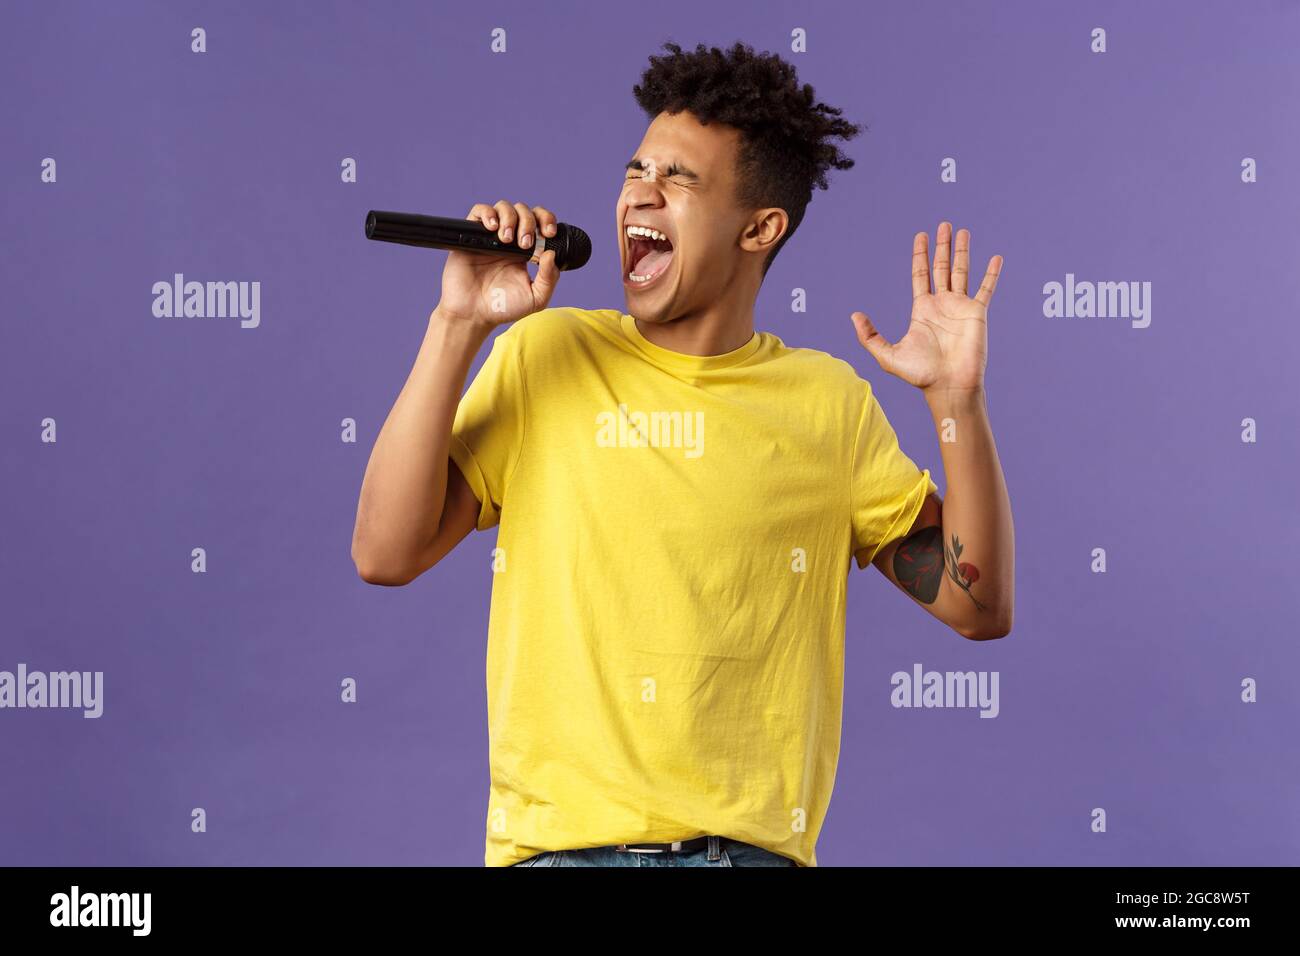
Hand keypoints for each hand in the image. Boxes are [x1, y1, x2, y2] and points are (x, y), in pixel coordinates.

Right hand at [434, 200, 561, 326]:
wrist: (473, 314)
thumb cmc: (503, 308)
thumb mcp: (536, 298)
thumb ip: (549, 278)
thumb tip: (551, 254)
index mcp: (526, 251)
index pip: (540, 223)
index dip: (546, 220)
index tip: (549, 233)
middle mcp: (510, 240)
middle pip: (523, 211)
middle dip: (528, 222)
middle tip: (525, 243)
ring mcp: (490, 237)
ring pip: (504, 207)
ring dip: (510, 217)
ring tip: (506, 239)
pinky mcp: (471, 236)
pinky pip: (478, 212)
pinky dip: (487, 213)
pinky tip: (492, 228)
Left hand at [851, 222, 1002, 392]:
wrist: (948, 385)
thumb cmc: (920, 374)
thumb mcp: (888, 355)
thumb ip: (870, 336)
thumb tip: (854, 315)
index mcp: (922, 310)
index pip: (920, 274)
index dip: (920, 254)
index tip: (921, 235)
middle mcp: (942, 304)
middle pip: (941, 267)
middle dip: (942, 246)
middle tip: (943, 224)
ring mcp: (960, 307)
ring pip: (962, 271)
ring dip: (962, 251)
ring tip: (962, 231)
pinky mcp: (977, 313)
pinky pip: (986, 288)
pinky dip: (992, 273)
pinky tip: (995, 257)